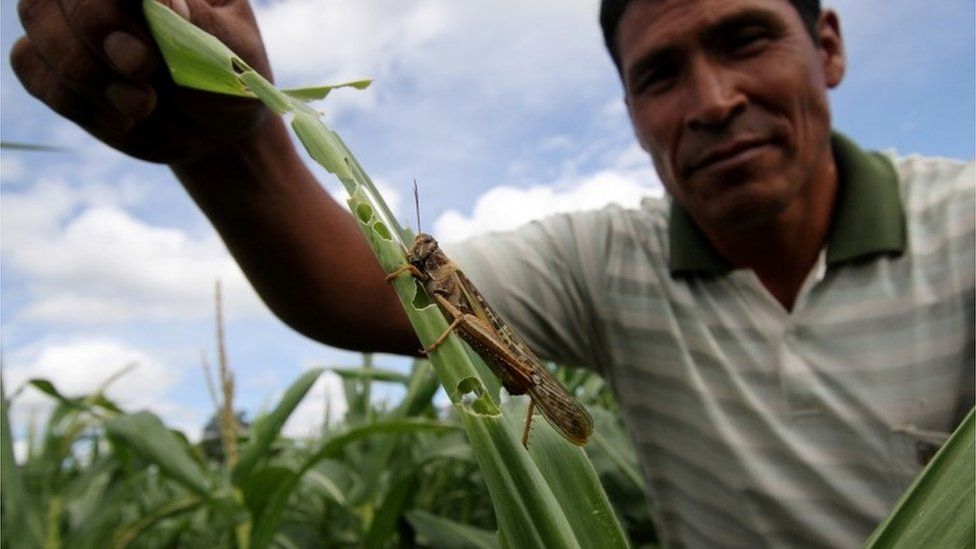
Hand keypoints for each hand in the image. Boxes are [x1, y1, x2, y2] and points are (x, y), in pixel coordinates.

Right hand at [10, 0, 272, 164]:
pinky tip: (120, 117)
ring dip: (86, 70)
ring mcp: (70, 19)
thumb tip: (165, 2)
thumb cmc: (229, 83)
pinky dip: (72, 98)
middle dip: (98, 25)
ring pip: (37, 18)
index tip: (170, 15)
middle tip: (144, 67)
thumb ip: (200, 25)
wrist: (213, 132)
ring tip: (144, 104)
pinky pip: (29, 63)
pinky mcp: (51, 62)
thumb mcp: (234, 56)